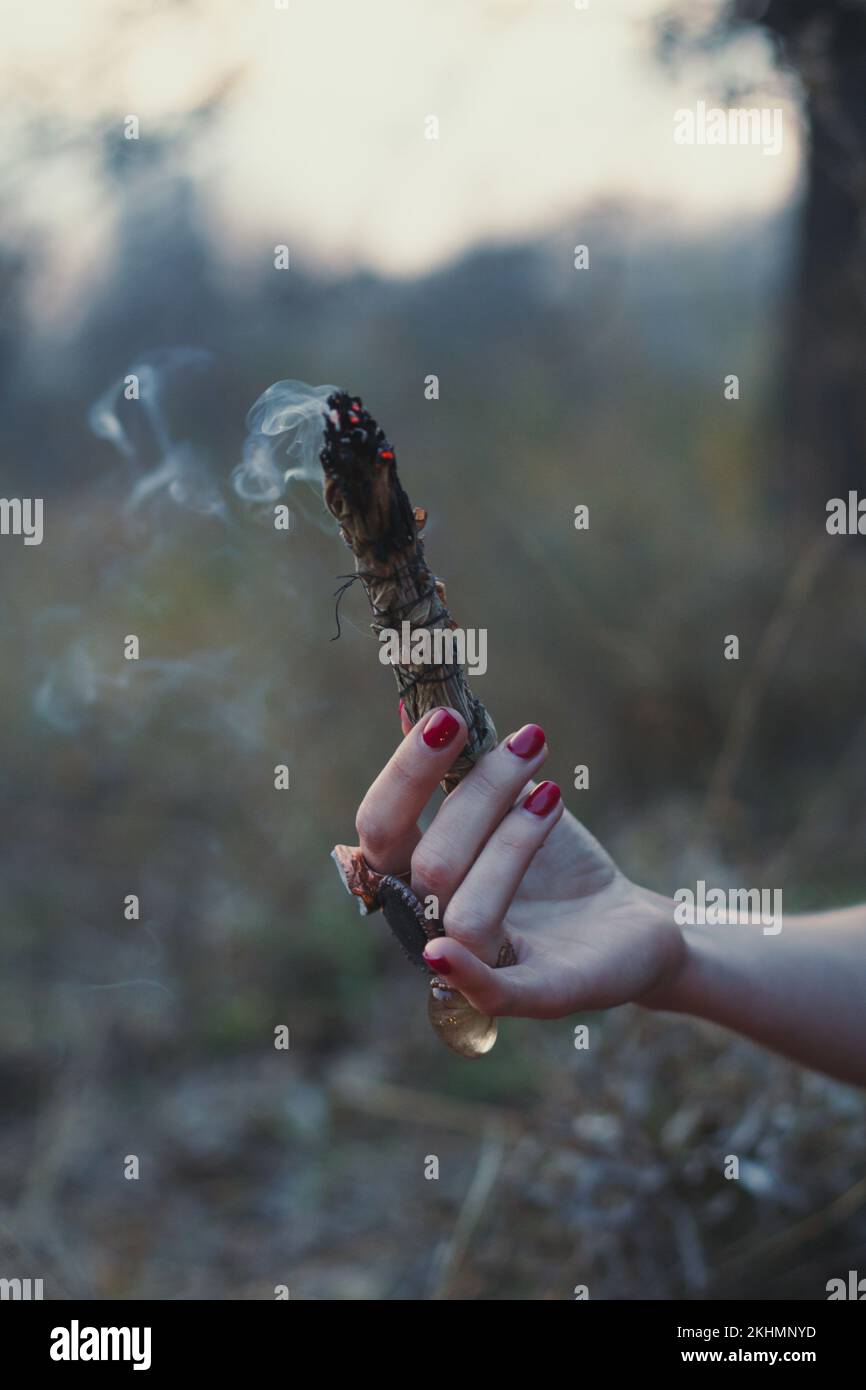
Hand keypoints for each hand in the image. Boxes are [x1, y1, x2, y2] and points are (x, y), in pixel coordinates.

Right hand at [354, 705, 685, 1019]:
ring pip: (466, 908)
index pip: (379, 827)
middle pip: (427, 861)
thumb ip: (459, 769)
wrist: (628, 925)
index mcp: (415, 878)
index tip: (449, 718)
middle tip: (531, 743)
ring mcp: (483, 962)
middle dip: (479, 795)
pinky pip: (489, 994)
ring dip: (512, 842)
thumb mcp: (508, 807)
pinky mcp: (538, 994)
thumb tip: (415, 705)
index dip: (406, 773)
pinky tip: (444, 948)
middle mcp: (433, 923)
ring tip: (553, 793)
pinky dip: (462, 973)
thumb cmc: (555, 867)